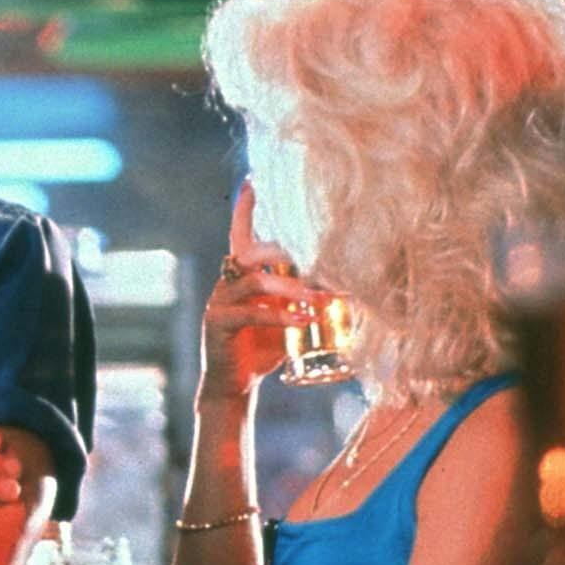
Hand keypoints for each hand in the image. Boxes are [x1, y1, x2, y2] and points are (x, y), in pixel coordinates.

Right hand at [200, 183, 314, 400]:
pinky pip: (251, 312)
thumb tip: (346, 285)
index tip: (254, 180)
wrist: (235, 385)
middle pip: (251, 250)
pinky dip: (280, 316)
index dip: (246, 208)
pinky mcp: (218, 323)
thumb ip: (305, 298)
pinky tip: (302, 321)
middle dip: (284, 250)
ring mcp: (219, 301)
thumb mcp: (287, 316)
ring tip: (314, 297)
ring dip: (288, 286)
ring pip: (254, 280)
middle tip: (317, 258)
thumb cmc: (264, 347)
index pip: (240, 233)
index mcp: (241, 274)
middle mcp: (226, 281)